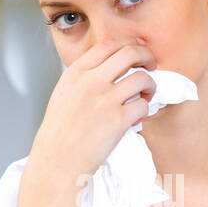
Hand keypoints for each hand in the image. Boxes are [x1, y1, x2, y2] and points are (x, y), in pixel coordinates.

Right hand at [29, 36, 157, 179]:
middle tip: (150, 67)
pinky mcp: (117, 120)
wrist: (57, 161)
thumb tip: (112, 68)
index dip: (128, 45)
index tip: (135, 53)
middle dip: (147, 57)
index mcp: (75, 73)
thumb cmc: (60, 132)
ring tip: (146, 95)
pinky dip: (145, 110)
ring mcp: (105, 100)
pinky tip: (137, 116)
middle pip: (130, 53)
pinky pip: (143, 105)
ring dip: (150, 85)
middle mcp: (90, 81)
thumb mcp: (64, 94)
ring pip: (142, 78)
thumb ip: (84, 78)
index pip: (108, 44)